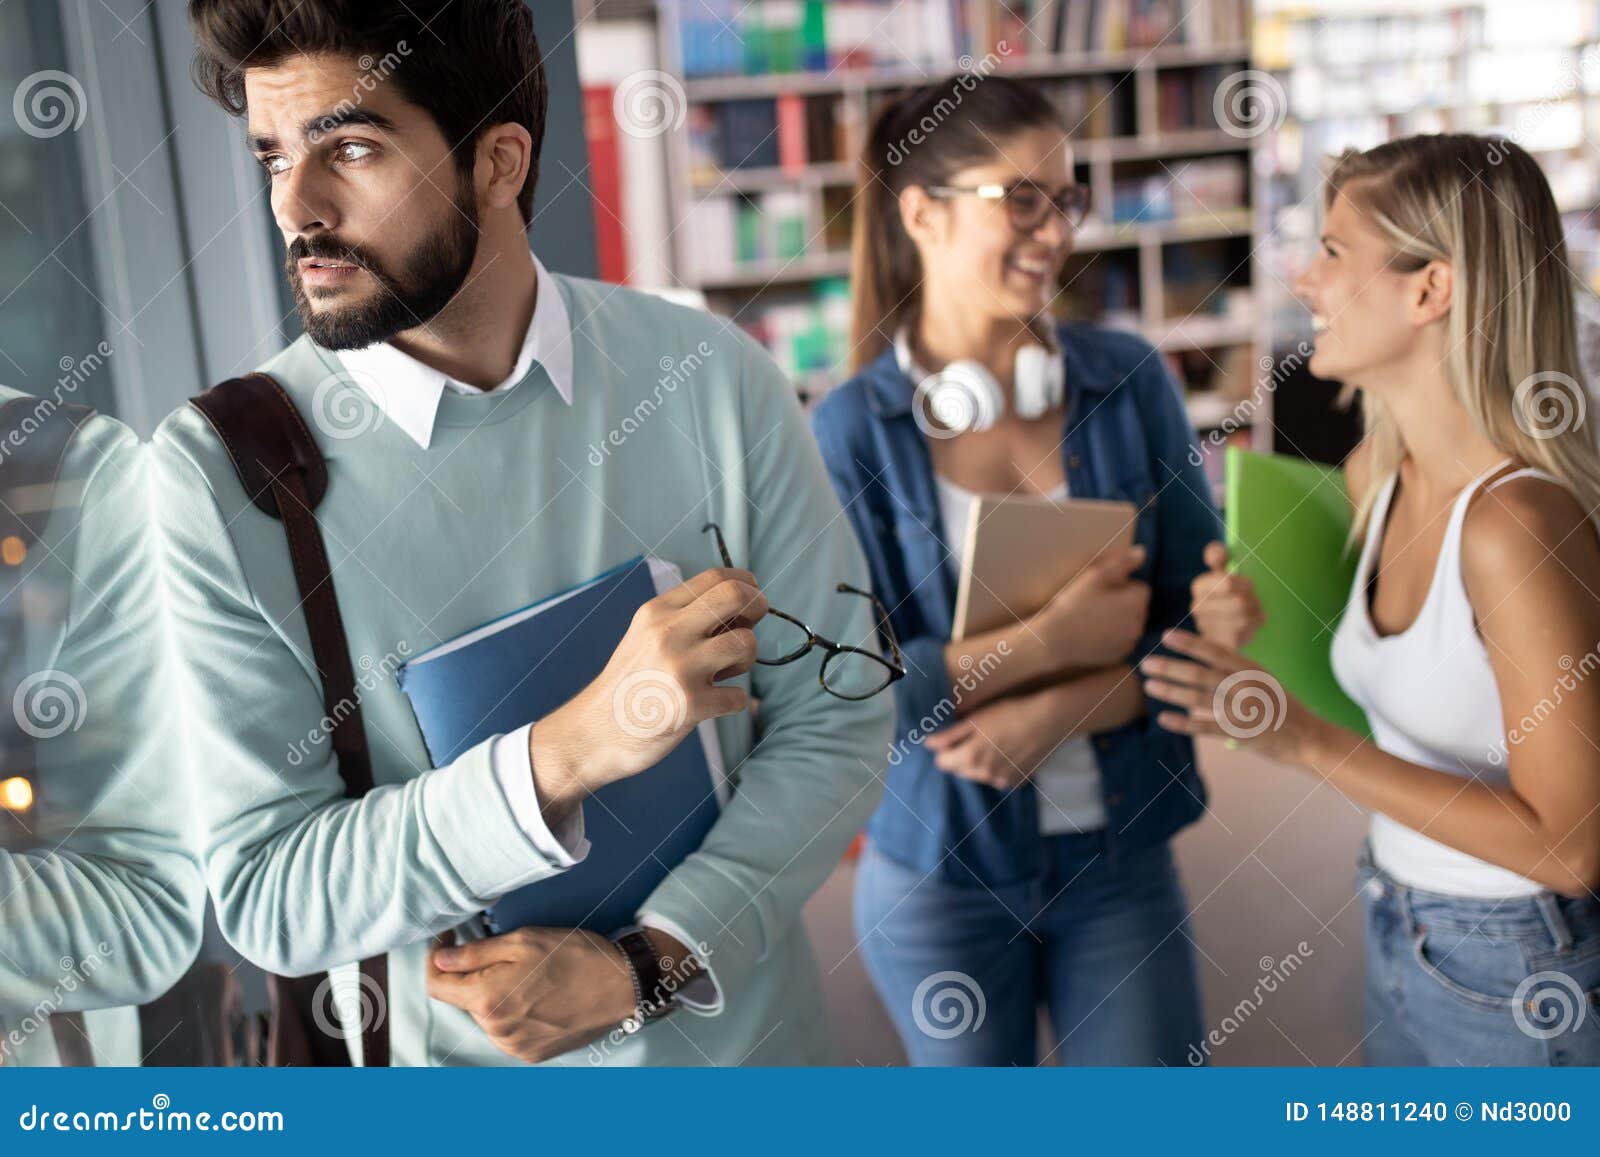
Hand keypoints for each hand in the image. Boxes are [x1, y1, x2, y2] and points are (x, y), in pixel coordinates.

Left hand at [426, 927, 635, 1062]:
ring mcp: (514, 1046)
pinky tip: (538, 996)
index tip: (448, 940)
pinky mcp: (532, 1054)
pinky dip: (513, 1013)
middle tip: (505, 953)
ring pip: (487, 1016)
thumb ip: (475, 952)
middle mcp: (495, 1030)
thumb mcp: (523, 940)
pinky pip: (508, 1031)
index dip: (436, 959)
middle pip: (464, 1000)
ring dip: (495, 996)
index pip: (437, 985)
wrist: (621, 985)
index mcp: (487, 998)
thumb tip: (440, 959)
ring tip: (529, 976)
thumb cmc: (575, 955)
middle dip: (474, 975)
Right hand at [529, 567, 766, 820]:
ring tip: (723, 673)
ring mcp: (680, 669)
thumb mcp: (646, 636)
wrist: (594, 732)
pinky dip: (733, 702)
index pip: (714, 578)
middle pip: (735, 597)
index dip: (744, 583)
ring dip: (745, 660)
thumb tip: (743, 605)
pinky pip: (739, 696)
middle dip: (757, 606)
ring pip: (745, 644)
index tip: (751, 597)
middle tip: (753, 624)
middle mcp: (668, 633)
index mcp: (657, 612)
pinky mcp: (690, 705)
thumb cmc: (630, 684)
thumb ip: (685, 618)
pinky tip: (713, 704)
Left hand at [923, 692, 1055, 788]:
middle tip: (977, 736)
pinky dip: (998, 768)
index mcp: (970, 758)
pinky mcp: (1018, 782)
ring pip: (979, 775)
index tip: (954, 737)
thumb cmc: (1009, 714)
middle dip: (962, 756)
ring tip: (996, 742)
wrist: (1047, 720)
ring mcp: (1002, 781)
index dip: (946, 749)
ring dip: (981, 763)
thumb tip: (929, 746)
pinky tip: (1009, 751)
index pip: (943, 763)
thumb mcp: (975, 720)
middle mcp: (984, 775)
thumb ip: (950, 736)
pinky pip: (998, 777)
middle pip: (961, 770)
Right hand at [1027, 545, 1149, 671]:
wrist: (1054, 640)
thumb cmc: (1073, 604)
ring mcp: (1130, 642)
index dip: (1122, 587)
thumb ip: (1122, 563)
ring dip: (1120, 619)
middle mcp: (1139, 623)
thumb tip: (1142, 552)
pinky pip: (1123, 640)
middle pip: (1138, 607)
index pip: (1141, 588)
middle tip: (1096, 604)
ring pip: (1131, 624)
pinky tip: (1094, 633)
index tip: (1102, 591)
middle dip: (1124, 603)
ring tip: (1094, 619)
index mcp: (1135, 602)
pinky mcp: (1120, 655)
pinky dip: (1114, 636)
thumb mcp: (1095, 576)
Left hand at [1140, 629, 1339, 764]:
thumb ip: (1234, 673)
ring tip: (1149, 686)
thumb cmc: (1281, 706)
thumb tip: (1200, 666)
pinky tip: (1164, 718)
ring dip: (1170, 692)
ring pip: (1197, 699)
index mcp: (1251, 669)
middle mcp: (1245, 686)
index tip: (1165, 636)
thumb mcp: (1262, 681)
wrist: (1309, 738)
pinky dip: (1182, 723)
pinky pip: (1204, 727)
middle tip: (1146, 664)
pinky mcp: (1239, 733)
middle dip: (1170, 668)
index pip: (1215, 652)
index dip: (1189, 643)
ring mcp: (1242, 710)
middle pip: (1200, 674)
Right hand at [1190, 542, 1263, 649]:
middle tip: (1252, 601)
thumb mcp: (1223, 571)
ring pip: (1243, 619)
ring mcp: (1205, 627)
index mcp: (1199, 586)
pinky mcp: (1216, 645)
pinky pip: (1244, 634)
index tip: (1248, 586)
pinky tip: (1250, 625)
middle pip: (1239, 602)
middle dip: (1251, 601)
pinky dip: (1252, 628)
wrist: (1224, 624)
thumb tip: (1214, 552)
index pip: (1229, 583)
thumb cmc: (1229, 593)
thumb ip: (1219, 556)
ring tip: (1252, 612)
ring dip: (1253, 615)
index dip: (1245, 584)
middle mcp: (1197, 607)